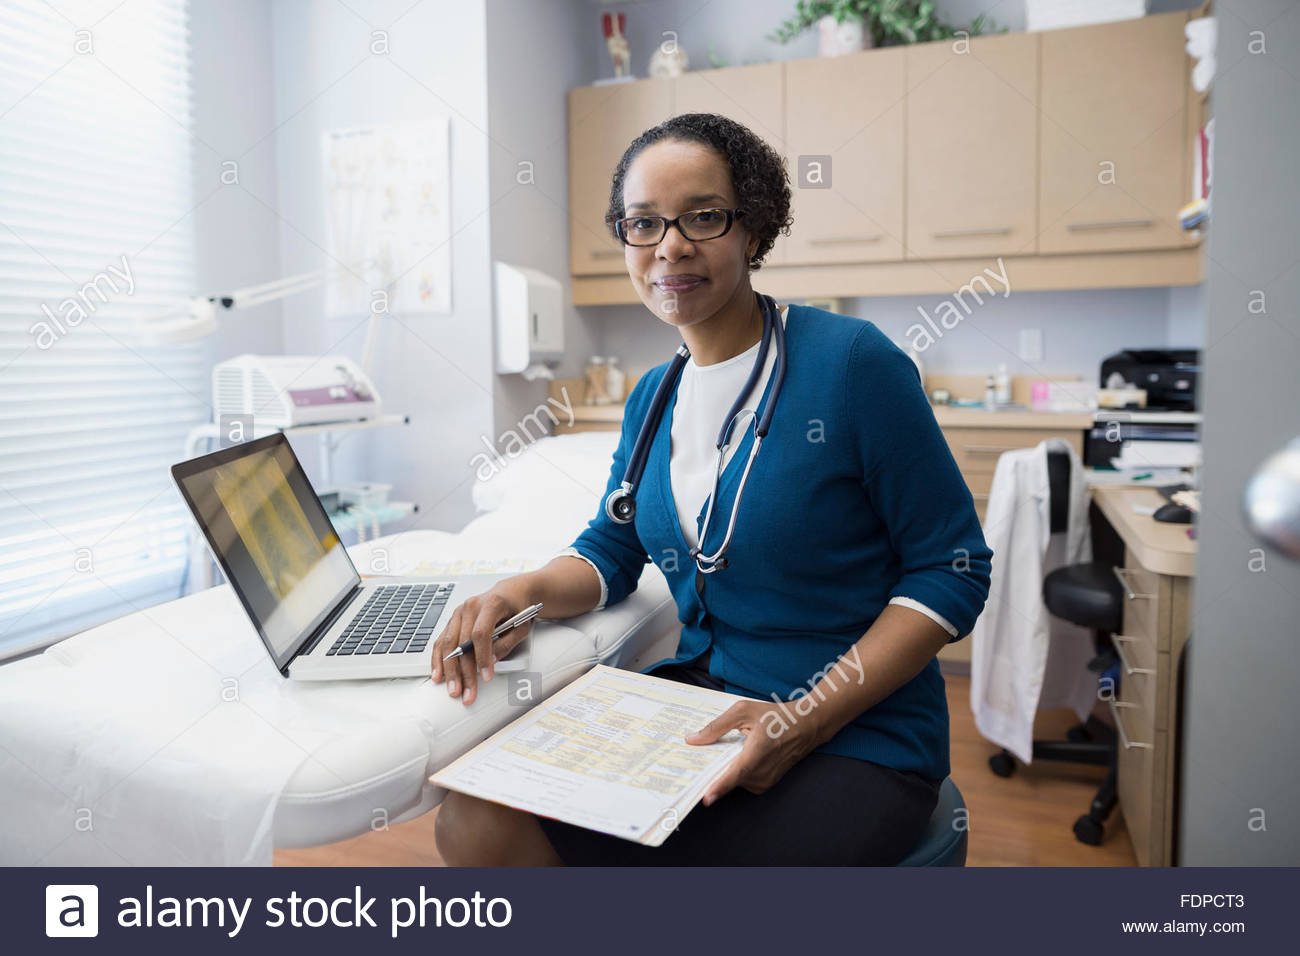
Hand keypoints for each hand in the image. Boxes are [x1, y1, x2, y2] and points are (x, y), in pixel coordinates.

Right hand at [430, 583, 534, 705]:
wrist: (510, 592)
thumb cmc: (518, 608)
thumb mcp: (522, 625)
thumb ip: (507, 643)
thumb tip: (491, 661)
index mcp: (491, 603)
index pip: (481, 633)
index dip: (482, 657)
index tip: (486, 676)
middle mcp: (470, 606)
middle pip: (461, 642)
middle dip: (464, 671)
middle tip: (466, 692)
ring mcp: (458, 613)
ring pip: (448, 643)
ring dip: (449, 669)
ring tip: (453, 689)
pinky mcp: (453, 620)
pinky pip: (441, 641)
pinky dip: (438, 659)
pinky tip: (438, 674)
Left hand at [685, 700, 826, 805]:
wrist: (805, 726)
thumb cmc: (775, 716)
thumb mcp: (743, 711)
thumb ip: (716, 726)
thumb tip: (692, 739)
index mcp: (757, 753)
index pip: (735, 775)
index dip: (720, 787)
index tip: (706, 798)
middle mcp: (762, 772)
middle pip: (729, 778)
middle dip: (713, 771)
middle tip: (696, 761)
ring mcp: (765, 781)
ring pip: (735, 781)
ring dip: (726, 771)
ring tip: (727, 752)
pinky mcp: (766, 784)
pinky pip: (743, 782)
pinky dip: (736, 773)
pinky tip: (737, 757)